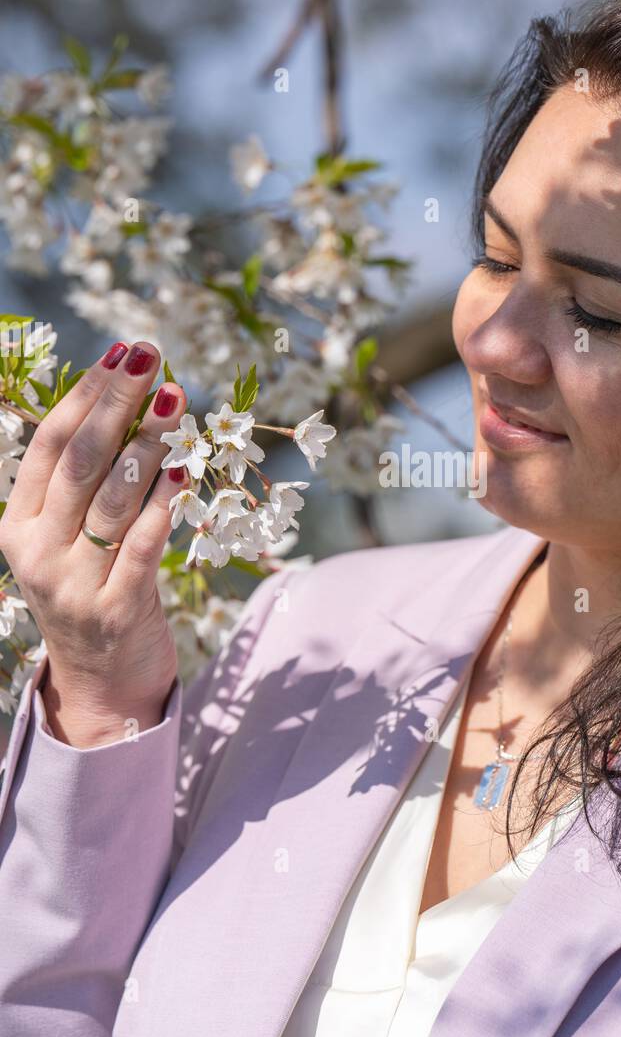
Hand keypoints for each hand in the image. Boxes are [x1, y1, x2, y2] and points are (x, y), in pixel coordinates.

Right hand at [0, 340, 188, 746]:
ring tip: (176, 398)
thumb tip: (128, 399)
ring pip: (115, 498)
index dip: (86, 393)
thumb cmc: (92, 591)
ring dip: (149, 442)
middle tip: (151, 355)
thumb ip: (88, 482)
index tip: (121, 351)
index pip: (50, 445)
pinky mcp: (118, 611)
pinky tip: (186, 465)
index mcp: (17, 525)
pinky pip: (144, 544)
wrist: (101, 685)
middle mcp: (37, 552)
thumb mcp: (70, 538)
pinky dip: (166, 502)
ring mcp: (76, 584)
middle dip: (117, 402)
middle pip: (81, 461)